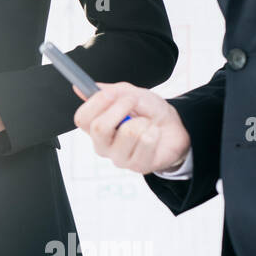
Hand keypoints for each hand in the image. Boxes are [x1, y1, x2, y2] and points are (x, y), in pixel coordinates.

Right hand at [71, 82, 191, 174]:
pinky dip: (154, 131)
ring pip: (128, 133)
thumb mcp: (132, 94)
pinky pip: (146, 142)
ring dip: (143, 121)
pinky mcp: (137, 166)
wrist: (175, 128)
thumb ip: (110, 92)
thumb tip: (80, 89)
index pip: (82, 119)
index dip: (95, 103)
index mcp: (96, 127)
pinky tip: (154, 134)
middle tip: (133, 102)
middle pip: (99, 128)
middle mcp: (103, 145)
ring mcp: (119, 158)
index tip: (111, 93)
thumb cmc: (150, 112)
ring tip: (147, 123)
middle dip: (120, 108)